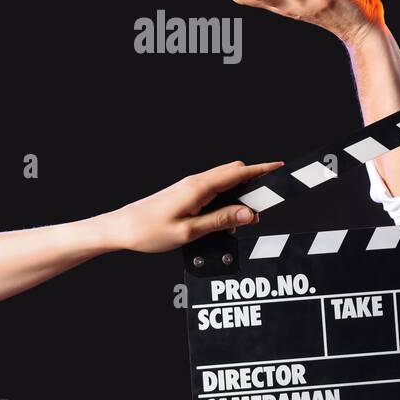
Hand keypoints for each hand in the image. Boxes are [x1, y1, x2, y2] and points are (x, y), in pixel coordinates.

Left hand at [102, 160, 282, 253]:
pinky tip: (223, 220)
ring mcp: (190, 187)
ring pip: (225, 183)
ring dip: (239, 197)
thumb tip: (249, 214)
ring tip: (241, 221)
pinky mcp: (186, 194)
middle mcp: (196, 183)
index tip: (280, 168)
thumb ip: (222, 221)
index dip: (262, 170)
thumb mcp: (190, 231)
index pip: (238, 173)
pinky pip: (214, 192)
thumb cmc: (147, 231)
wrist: (119, 229)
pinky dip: (226, 202)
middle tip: (264, 207)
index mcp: (199, 188)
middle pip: (235, 174)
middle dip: (254, 186)